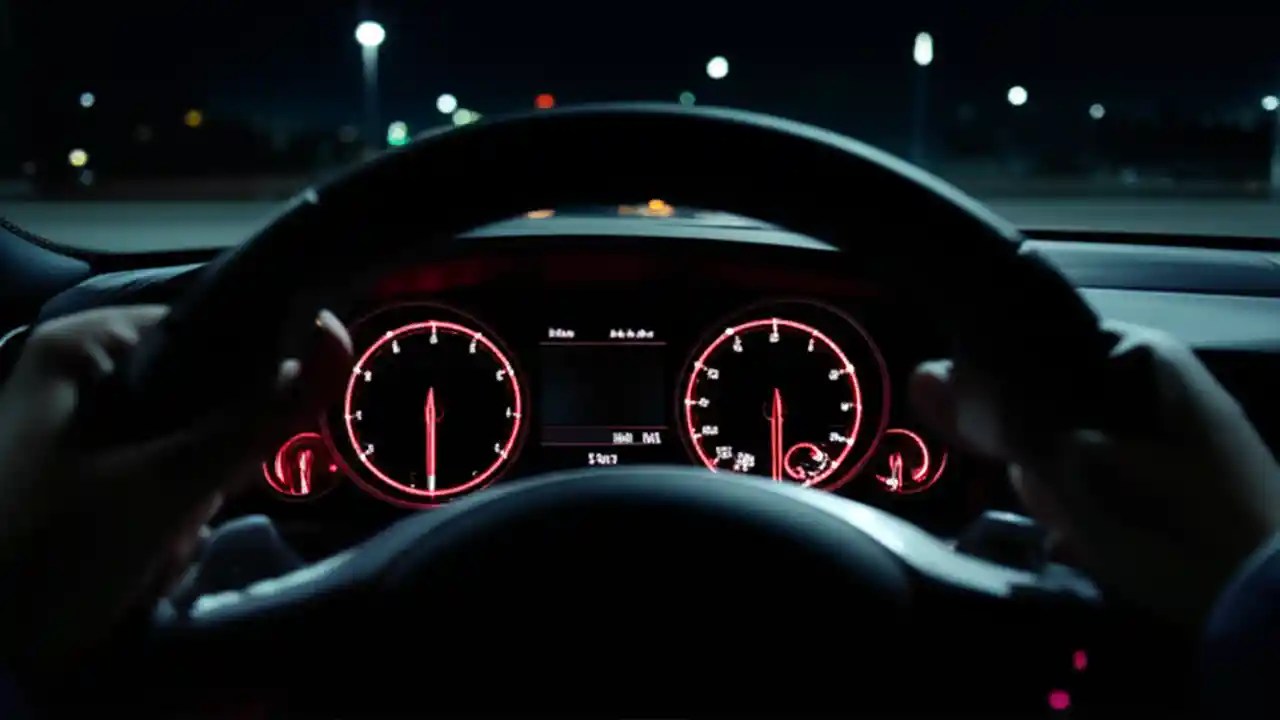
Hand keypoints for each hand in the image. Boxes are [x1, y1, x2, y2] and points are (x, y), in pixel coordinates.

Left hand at [0, 305, 351, 672]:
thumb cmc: (56, 547)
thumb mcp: (165, 483)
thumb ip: (255, 417)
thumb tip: (335, 341)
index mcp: (87, 347)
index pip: (214, 334)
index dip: (252, 388)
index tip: (253, 450)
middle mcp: (86, 374)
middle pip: (205, 398)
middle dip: (210, 468)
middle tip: (184, 514)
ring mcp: (85, 429)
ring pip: (191, 449)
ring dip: (191, 506)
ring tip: (155, 546)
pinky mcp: (92, 478)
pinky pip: (165, 483)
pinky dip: (168, 525)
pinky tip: (145, 558)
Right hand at [910, 321, 1279, 624]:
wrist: (1261, 601)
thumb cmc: (1166, 519)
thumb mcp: (1067, 466)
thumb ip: (995, 416)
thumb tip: (922, 374)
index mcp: (1135, 352)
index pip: (1026, 349)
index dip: (1000, 400)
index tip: (1003, 448)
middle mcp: (1154, 379)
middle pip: (1043, 407)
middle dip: (1036, 461)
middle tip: (1061, 502)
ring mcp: (1170, 432)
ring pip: (1068, 454)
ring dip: (1061, 495)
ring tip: (1085, 529)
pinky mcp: (1179, 481)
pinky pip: (1101, 485)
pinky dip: (1090, 514)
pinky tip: (1099, 542)